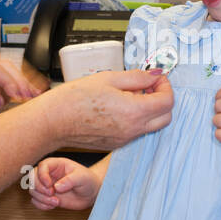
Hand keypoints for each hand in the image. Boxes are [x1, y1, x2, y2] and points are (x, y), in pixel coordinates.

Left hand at [0, 56, 43, 120]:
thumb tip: (0, 100)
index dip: (9, 81)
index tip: (17, 95)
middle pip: (6, 67)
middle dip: (21, 81)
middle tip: (32, 96)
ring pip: (11, 70)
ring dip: (24, 81)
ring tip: (36, 94)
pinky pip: (9, 78)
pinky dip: (20, 84)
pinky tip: (30, 91)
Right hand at [30, 157, 99, 210]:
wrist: (91, 193)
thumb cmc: (88, 181)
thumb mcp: (82, 178)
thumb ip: (70, 180)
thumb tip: (57, 187)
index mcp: (56, 164)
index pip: (42, 166)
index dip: (42, 175)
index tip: (50, 185)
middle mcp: (49, 174)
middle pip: (32, 178)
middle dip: (40, 188)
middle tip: (52, 194)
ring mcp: (47, 186)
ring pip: (33, 190)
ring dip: (41, 198)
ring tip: (56, 202)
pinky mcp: (47, 197)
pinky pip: (35, 201)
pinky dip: (41, 205)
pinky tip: (52, 206)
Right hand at [42, 70, 173, 150]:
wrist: (53, 122)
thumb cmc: (74, 99)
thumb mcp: (108, 78)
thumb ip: (137, 77)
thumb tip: (155, 75)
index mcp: (133, 112)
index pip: (167, 101)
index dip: (165, 86)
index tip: (156, 77)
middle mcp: (132, 130)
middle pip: (165, 117)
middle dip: (162, 99)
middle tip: (148, 86)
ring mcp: (124, 139)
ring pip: (151, 125)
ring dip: (149, 109)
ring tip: (129, 94)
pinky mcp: (116, 144)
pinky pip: (136, 131)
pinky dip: (136, 118)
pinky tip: (119, 106)